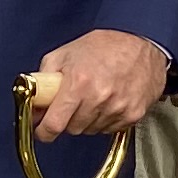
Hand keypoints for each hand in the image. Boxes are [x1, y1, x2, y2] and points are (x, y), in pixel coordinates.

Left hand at [31, 28, 167, 139]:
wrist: (143, 46)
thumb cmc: (105, 46)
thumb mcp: (65, 54)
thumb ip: (44, 80)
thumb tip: (33, 103)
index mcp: (78, 82)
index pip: (54, 124)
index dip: (44, 131)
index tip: (42, 131)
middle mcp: (99, 97)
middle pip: (72, 129)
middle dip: (66, 119)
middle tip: (71, 102)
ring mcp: (117, 108)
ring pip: (90, 130)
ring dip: (86, 119)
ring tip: (93, 96)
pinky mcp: (132, 115)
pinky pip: (108, 129)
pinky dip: (104, 120)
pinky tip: (108, 101)